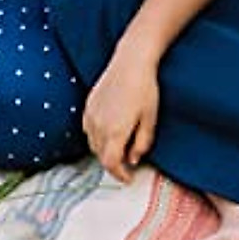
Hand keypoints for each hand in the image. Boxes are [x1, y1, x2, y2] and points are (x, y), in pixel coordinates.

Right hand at [82, 53, 159, 183]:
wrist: (131, 62)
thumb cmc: (144, 89)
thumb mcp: (150, 120)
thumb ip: (142, 143)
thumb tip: (133, 159)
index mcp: (115, 131)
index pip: (111, 164)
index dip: (119, 175)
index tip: (128, 177)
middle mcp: (99, 125)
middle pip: (100, 155)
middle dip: (113, 163)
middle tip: (126, 164)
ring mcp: (91, 115)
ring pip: (92, 143)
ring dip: (103, 151)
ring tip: (118, 148)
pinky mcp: (88, 105)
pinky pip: (88, 129)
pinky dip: (96, 137)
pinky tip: (108, 132)